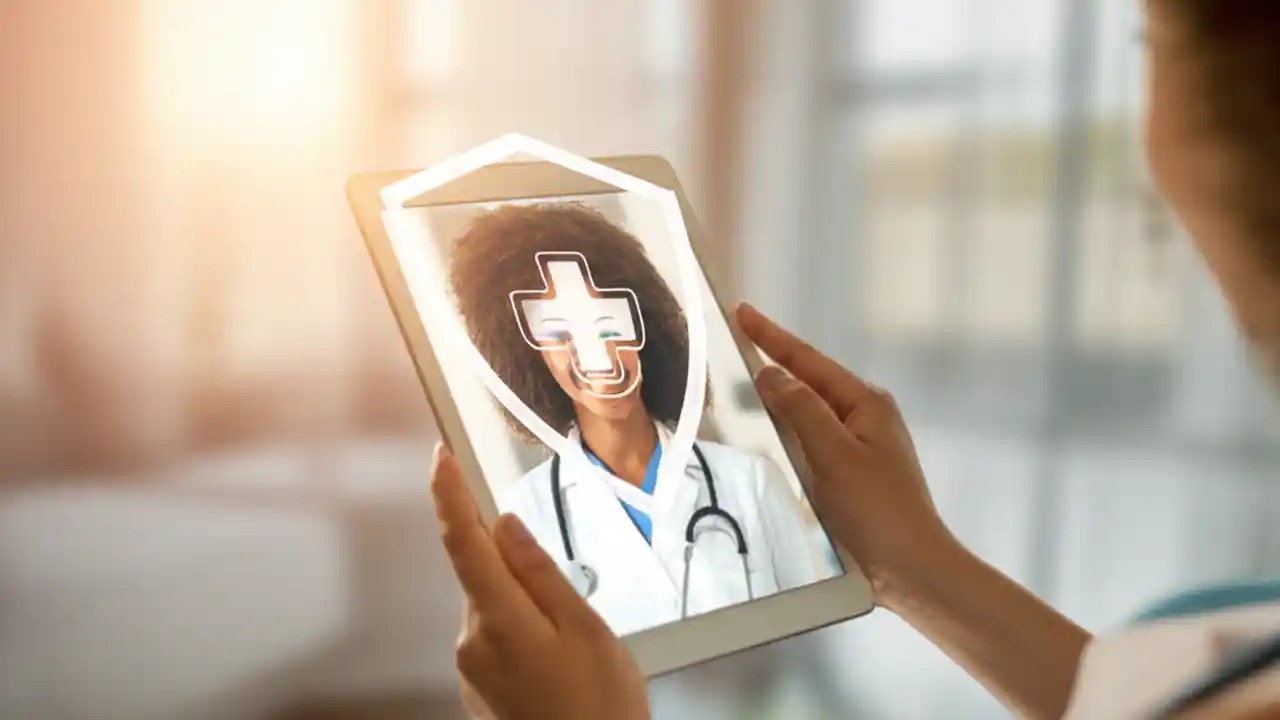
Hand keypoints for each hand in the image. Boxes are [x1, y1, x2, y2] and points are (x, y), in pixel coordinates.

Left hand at [431, 444, 649, 719]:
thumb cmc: (601, 707)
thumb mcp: (586, 630)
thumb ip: (541, 574)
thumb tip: (504, 526)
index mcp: (498, 620)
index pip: (462, 542)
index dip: (449, 494)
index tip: (441, 455)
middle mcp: (471, 643)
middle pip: (482, 575)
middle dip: (515, 567)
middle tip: (568, 601)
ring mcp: (472, 669)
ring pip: (492, 607)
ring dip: (524, 606)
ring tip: (574, 647)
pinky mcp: (479, 688)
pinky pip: (495, 638)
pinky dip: (522, 633)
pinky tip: (558, 665)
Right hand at [736, 303, 958, 607]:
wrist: (911, 569)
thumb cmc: (875, 509)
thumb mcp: (833, 453)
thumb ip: (801, 408)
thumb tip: (771, 374)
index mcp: (865, 403)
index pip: (808, 360)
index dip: (772, 337)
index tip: (742, 311)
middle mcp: (867, 417)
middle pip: (811, 380)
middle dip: (776, 360)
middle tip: (737, 341)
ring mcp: (863, 445)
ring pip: (812, 410)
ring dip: (781, 396)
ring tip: (746, 380)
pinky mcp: (855, 473)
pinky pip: (814, 438)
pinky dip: (790, 428)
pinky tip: (773, 434)